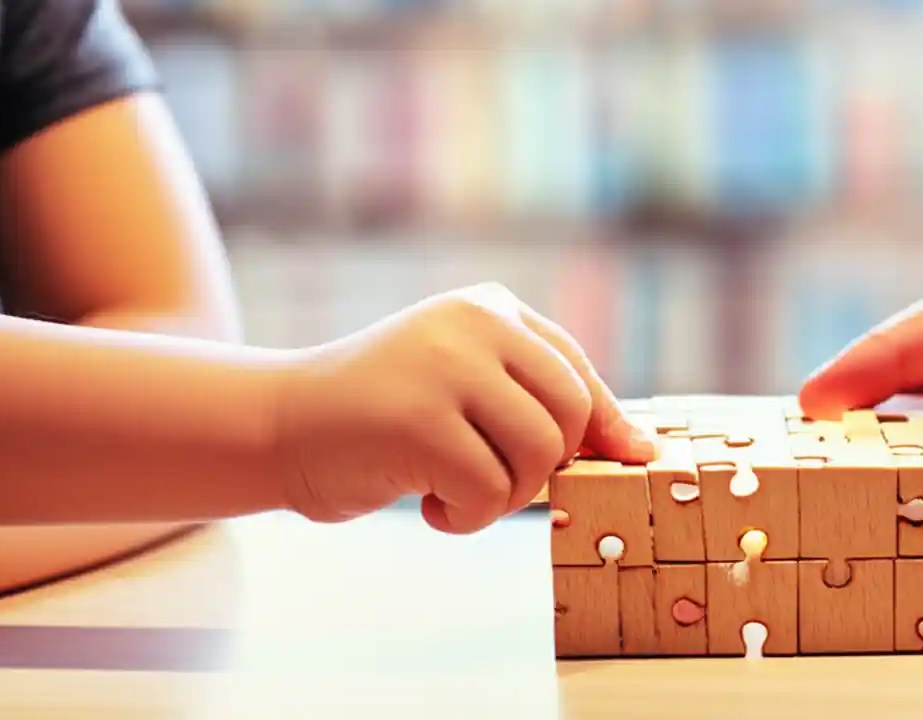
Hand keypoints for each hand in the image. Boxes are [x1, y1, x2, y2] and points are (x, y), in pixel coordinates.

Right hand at [274, 282, 654, 531]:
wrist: (279, 424)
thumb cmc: (383, 415)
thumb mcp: (467, 388)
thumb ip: (540, 403)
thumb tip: (643, 449)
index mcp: (489, 308)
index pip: (577, 370)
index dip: (604, 427)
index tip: (625, 461)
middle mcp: (473, 325)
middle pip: (571, 413)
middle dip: (549, 466)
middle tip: (500, 481)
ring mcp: (444, 367)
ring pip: (541, 453)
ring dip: (508, 495)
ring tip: (459, 493)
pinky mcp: (419, 420)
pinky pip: (491, 490)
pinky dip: (469, 517)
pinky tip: (430, 507)